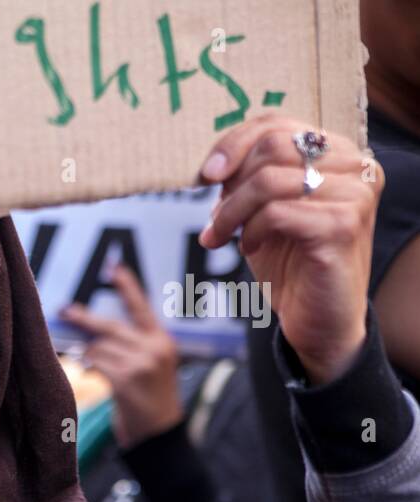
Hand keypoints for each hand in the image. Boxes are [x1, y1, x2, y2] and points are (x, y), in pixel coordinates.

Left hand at [61, 265, 183, 447]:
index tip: (114, 267)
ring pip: (99, 347)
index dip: (127, 286)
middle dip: (84, 319)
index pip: (142, 308)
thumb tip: (92, 335)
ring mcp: (142, 363)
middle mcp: (155, 348)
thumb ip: (132, 347)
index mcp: (162, 342)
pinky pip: (97, 363)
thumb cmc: (149, 401)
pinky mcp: (126, 379)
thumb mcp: (151, 367)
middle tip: (65, 311)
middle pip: (110, 326)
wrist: (159, 435)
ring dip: (89, 354)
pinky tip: (94, 373)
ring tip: (95, 365)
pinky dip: (90, 366)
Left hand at [198, 115, 382, 383]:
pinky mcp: (343, 226)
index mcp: (337, 153)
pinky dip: (250, 231)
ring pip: (269, 179)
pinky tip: (248, 248)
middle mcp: (355, 166)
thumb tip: (213, 165)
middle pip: (272, 145)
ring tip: (223, 237)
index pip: (277, 122)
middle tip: (216, 221)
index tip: (205, 175)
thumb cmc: (290, 262)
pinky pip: (276, 212)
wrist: (318, 319)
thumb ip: (248, 180)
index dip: (234, 142)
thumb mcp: (262, 212)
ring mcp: (355, 194)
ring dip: (232, 212)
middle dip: (230, 185)